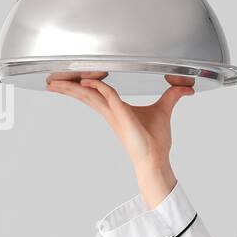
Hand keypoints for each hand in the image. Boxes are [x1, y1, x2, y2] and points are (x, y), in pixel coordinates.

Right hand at [46, 72, 196, 205]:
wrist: (156, 159)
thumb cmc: (156, 141)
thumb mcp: (165, 110)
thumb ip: (173, 95)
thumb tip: (185, 88)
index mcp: (115, 110)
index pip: (94, 93)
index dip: (82, 84)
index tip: (72, 76)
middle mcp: (110, 112)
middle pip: (84, 94)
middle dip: (67, 86)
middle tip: (50, 80)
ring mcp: (114, 115)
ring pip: (88, 96)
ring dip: (71, 87)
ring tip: (54, 82)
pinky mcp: (121, 117)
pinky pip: (107, 96)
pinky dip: (98, 87)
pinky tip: (88, 80)